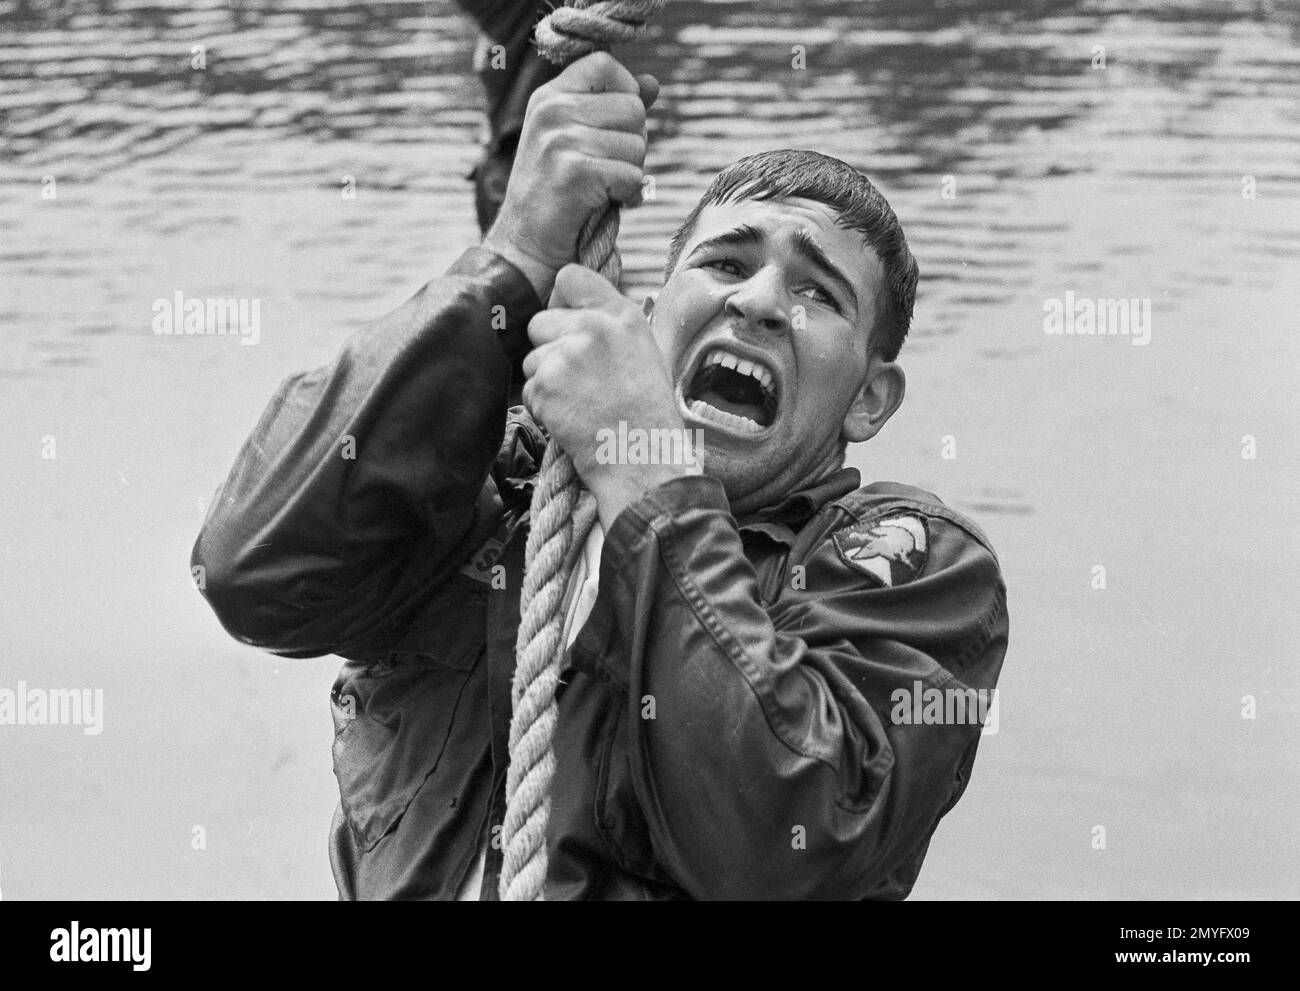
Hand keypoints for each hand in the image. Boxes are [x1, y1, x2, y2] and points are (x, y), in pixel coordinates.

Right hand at [482, 52, 657, 300]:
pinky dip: (627, 196)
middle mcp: (551, 111)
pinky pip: (631, 175)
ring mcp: (560, 140)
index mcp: (549, 97)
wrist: (526, 249)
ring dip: (630, 173)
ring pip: (637, 144)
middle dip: (633, 145)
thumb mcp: (579, 142)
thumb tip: (652, 84)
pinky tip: (605, 204)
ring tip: (602, 189)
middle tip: (606, 171)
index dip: (625, 95)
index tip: (613, 130)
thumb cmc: (557, 197)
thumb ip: (613, 110)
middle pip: (632, 107)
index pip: (606, 65)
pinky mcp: (574, 172)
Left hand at [523, 264, 698, 528]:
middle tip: (577, 379)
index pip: (569, 276)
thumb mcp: (642, 351)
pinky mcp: (545, 384)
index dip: (560, 300)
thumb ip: (608, 325)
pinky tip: (572, 419)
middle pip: (540, 322)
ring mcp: (566, 355)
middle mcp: (593, 327)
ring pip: (531, 359)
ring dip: (545, 381)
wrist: (642, 458)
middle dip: (548, 348)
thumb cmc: (647, 414)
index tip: (564, 321)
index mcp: (622, 315)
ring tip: (580, 403)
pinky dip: (542, 406)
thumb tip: (570, 312)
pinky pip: (528, 389)